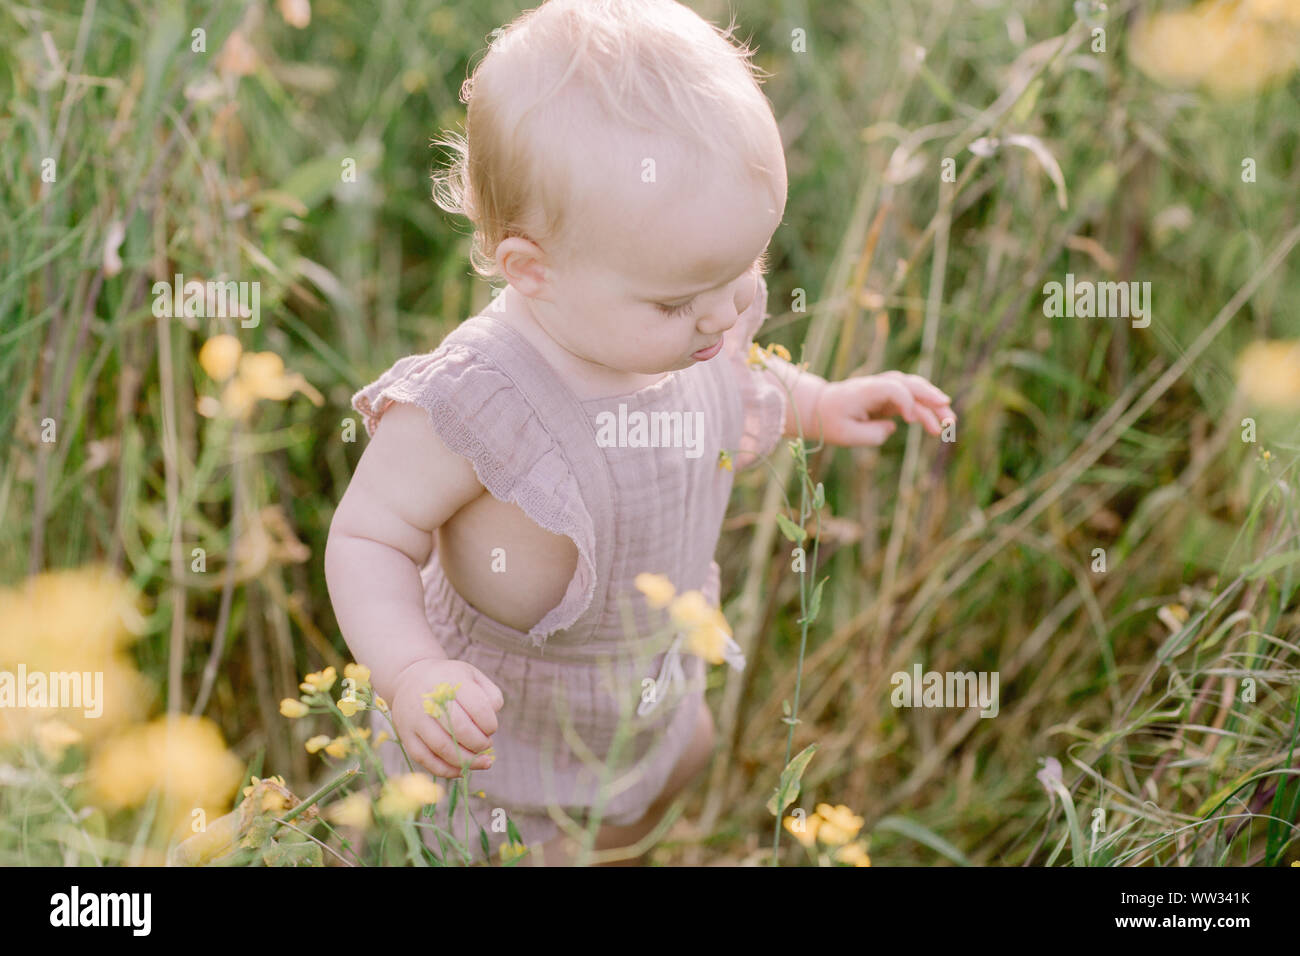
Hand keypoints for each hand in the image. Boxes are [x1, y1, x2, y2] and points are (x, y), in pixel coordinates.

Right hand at [389, 658, 504, 778]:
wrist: (409, 679)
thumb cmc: (449, 681)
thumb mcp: (472, 676)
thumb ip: (491, 694)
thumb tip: (493, 716)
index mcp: (451, 680)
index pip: (478, 707)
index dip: (490, 724)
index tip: (491, 729)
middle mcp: (430, 699)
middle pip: (459, 728)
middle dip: (479, 743)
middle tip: (486, 745)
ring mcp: (415, 719)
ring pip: (442, 747)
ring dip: (466, 760)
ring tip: (481, 762)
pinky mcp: (405, 736)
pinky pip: (425, 760)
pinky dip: (446, 770)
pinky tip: (461, 771)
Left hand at [815, 371, 955, 445]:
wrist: (821, 408)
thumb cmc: (831, 421)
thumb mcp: (846, 434)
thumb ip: (872, 433)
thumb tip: (892, 427)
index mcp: (866, 389)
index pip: (894, 388)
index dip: (906, 401)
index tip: (910, 420)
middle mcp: (879, 385)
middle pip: (911, 385)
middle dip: (931, 399)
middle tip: (947, 417)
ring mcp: (886, 389)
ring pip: (916, 391)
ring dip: (934, 405)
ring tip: (950, 423)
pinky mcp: (891, 398)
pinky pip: (913, 401)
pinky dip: (926, 410)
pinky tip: (938, 423)